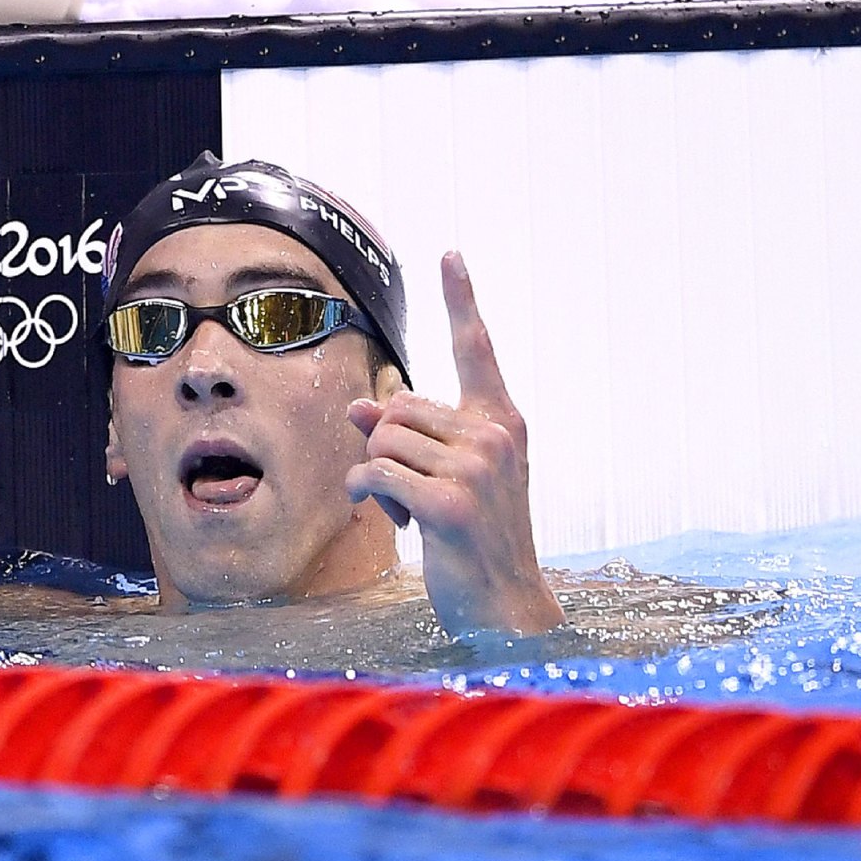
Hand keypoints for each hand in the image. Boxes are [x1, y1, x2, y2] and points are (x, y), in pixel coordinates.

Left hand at [345, 251, 563, 634]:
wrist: (505, 607)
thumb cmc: (473, 540)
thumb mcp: (441, 478)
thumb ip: (406, 438)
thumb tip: (356, 409)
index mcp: (501, 422)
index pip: (476, 350)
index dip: (462, 300)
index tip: (449, 254)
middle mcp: (494, 436)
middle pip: (396, 407)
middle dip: (385, 448)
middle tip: (410, 491)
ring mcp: (476, 469)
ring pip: (380, 440)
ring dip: (376, 478)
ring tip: (410, 509)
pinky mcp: (450, 504)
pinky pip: (374, 474)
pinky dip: (366, 495)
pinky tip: (392, 519)